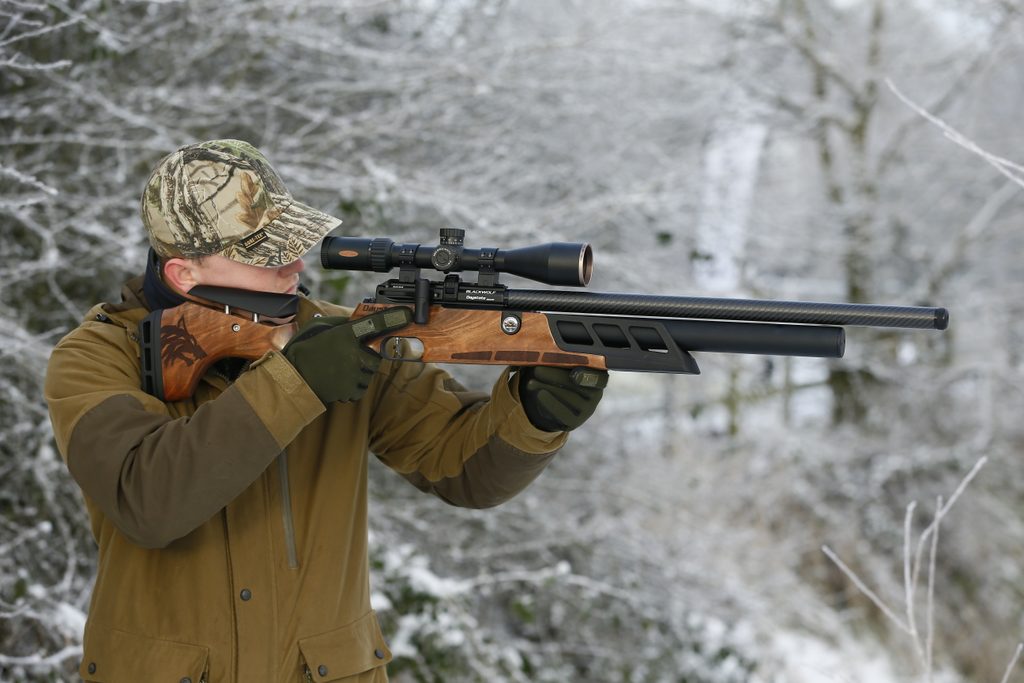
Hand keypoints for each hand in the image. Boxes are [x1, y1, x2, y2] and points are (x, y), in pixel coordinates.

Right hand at [282, 308, 411, 403]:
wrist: (292, 379)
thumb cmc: (304, 351)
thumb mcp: (320, 328)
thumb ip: (342, 325)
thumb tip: (358, 323)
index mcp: (345, 335)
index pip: (376, 324)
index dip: (393, 319)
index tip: (407, 314)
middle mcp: (353, 354)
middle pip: (377, 356)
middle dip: (369, 356)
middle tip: (351, 355)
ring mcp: (353, 374)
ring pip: (370, 373)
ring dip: (361, 371)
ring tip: (340, 369)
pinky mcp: (351, 390)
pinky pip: (362, 388)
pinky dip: (354, 386)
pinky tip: (339, 380)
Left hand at [517, 366, 608, 431]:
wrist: (555, 404)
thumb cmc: (559, 378)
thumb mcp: (562, 368)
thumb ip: (560, 362)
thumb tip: (544, 353)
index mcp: (597, 376)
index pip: (598, 376)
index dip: (587, 374)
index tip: (573, 372)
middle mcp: (596, 394)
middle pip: (577, 384)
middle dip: (555, 375)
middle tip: (536, 370)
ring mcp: (587, 410)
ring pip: (569, 397)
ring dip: (548, 387)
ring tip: (531, 382)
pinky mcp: (574, 422)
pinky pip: (563, 413)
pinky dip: (550, 402)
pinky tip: (539, 394)